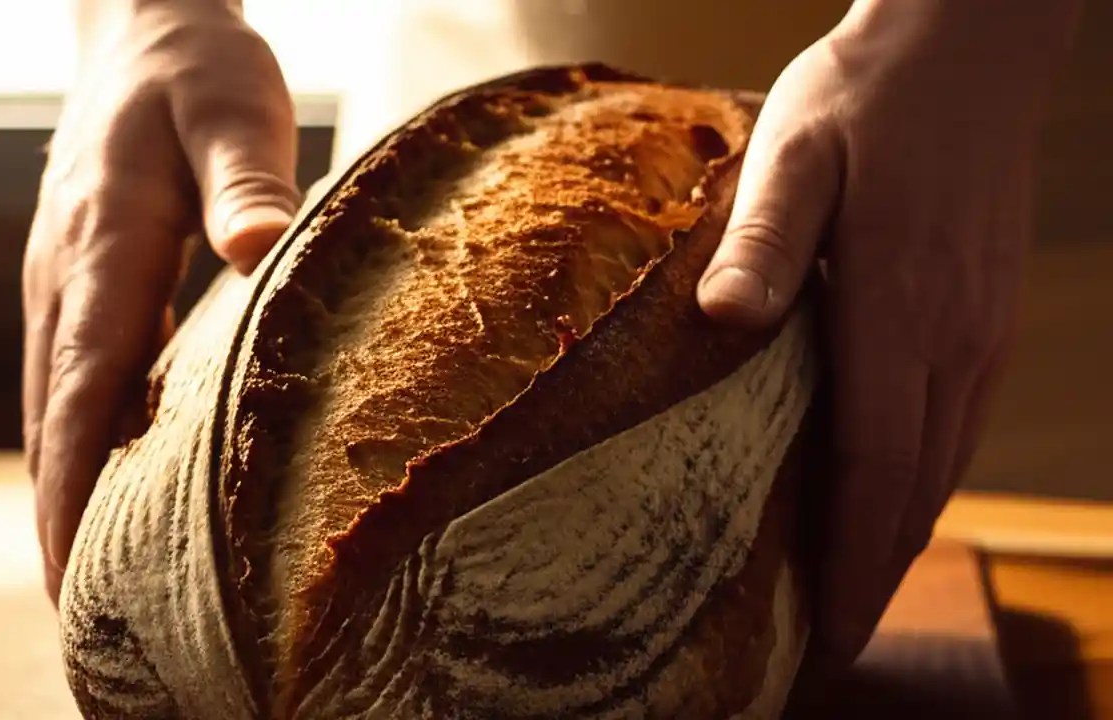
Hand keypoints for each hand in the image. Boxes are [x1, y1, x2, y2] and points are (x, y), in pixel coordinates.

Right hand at [22, 0, 299, 604]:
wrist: (142, 28)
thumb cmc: (198, 69)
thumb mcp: (234, 104)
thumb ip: (248, 177)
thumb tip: (256, 251)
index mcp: (106, 243)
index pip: (88, 384)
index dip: (79, 484)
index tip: (76, 571)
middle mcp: (67, 276)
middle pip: (57, 417)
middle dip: (62, 517)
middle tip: (85, 617)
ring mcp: (62, 281)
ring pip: (53, 406)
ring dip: (62, 491)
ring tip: (87, 579)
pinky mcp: (77, 282)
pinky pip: (67, 380)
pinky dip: (75, 444)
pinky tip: (100, 485)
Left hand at [696, 0, 1079, 662]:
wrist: (965, 48)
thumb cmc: (864, 101)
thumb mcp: (794, 153)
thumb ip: (762, 239)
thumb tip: (723, 317)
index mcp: (896, 308)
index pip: (872, 466)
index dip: (849, 559)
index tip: (824, 633)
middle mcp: (951, 337)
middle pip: (914, 487)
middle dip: (873, 574)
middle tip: (828, 645)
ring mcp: (980, 329)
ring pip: (944, 464)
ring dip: (900, 536)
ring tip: (854, 593)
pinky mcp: (987, 314)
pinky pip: (958, 424)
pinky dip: (923, 482)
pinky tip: (895, 497)